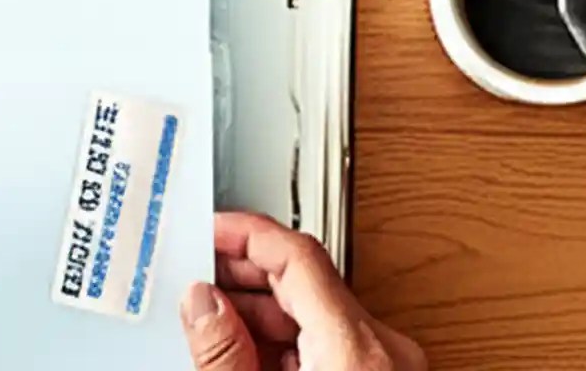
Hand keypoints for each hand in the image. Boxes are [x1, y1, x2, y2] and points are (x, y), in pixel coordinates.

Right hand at [181, 212, 425, 370]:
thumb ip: (225, 355)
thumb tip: (202, 304)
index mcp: (358, 349)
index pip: (299, 255)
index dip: (247, 232)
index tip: (210, 229)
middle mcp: (386, 350)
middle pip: (306, 280)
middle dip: (243, 276)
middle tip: (195, 277)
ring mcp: (390, 367)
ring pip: (315, 314)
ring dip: (259, 313)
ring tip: (210, 324)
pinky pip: (329, 344)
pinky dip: (284, 342)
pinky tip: (244, 353)